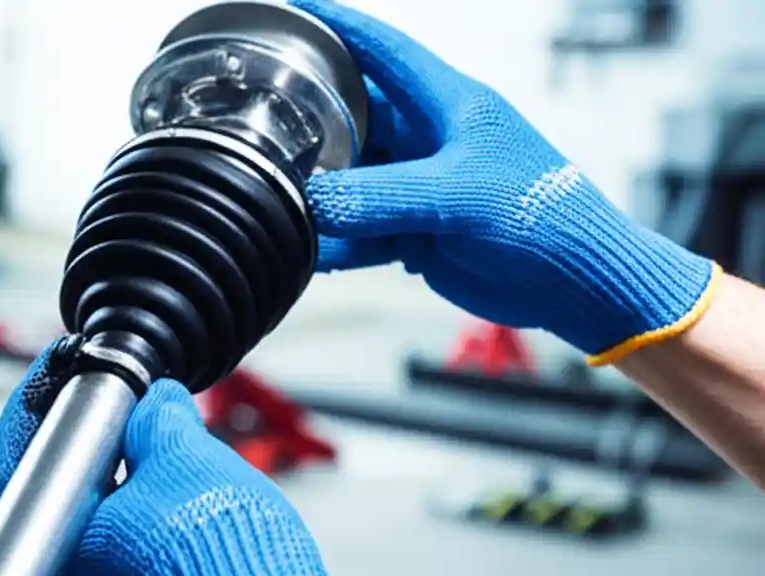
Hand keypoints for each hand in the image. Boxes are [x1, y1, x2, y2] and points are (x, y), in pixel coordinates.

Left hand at [0, 340, 450, 575]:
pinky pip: (151, 548)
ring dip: (146, 474)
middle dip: (107, 433)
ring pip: (117, 514)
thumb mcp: (187, 457)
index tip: (65, 368)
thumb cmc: (226, 562)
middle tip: (141, 400)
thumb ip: (157, 418)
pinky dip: (170, 513)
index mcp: (64, 536)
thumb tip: (150, 401)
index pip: (19, 451)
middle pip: (73, 480)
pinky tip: (211, 504)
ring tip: (189, 448)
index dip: (37, 400)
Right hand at [293, 0, 718, 363]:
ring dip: (320, 191)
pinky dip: (336, 243)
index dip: (339, 26)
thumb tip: (314, 201)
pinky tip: (308, 251)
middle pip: (355, 116)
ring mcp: (422, 187)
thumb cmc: (543, 219)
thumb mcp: (457, 197)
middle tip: (264, 123)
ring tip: (279, 196)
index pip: (383, 50)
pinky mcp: (419, 232)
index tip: (294, 8)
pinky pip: (361, 231)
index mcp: (449, 105)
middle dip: (312, 119)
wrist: (577, 283)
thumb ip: (380, 198)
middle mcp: (430, 140)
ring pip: (351, 179)